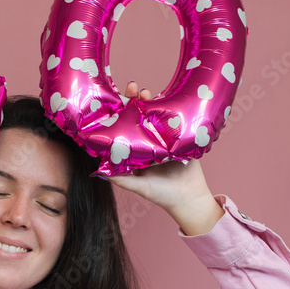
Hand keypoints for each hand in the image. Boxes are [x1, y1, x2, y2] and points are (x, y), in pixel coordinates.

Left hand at [107, 82, 223, 235]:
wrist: (190, 199)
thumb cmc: (162, 195)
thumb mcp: (140, 187)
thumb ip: (122, 179)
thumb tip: (99, 172)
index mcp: (136, 151)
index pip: (124, 128)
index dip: (119, 115)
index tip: (114, 103)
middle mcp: (148, 142)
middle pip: (139, 117)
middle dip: (134, 102)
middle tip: (132, 89)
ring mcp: (165, 138)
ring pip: (156, 114)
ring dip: (151, 102)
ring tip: (146, 93)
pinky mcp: (181, 136)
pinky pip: (175, 119)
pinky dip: (172, 108)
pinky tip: (167, 98)